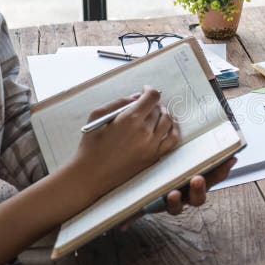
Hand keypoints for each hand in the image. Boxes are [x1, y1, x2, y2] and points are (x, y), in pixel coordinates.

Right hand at [70, 85, 179, 203]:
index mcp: (130, 119)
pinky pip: (173, 140)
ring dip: (164, 113)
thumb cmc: (91, 145)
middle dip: (153, 103)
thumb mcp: (97, 116)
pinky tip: (168, 126)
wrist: (91, 174)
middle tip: (146, 103)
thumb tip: (137, 96)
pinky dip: (173, 129)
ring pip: (168, 122)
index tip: (144, 90)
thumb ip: (119, 102)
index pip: (152, 97)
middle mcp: (145, 132)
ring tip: (157, 112)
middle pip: (159, 109)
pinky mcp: (154, 157)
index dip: (149, 90)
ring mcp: (152, 146)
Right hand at [120, 157, 236, 229]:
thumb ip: (132, 212)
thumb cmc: (153, 191)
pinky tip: (233, 158)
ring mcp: (200, 184)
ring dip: (217, 176)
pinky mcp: (209, 173)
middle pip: (196, 198)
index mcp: (171, 201)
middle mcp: (188, 194)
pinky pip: (220, 171)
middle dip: (198, 191)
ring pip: (212, 182)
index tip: (172, 194)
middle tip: (196, 179)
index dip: (175, 202)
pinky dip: (226, 166)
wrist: (166, 175)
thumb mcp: (142, 201)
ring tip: (222, 166)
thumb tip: (120, 226)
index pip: (174, 206)